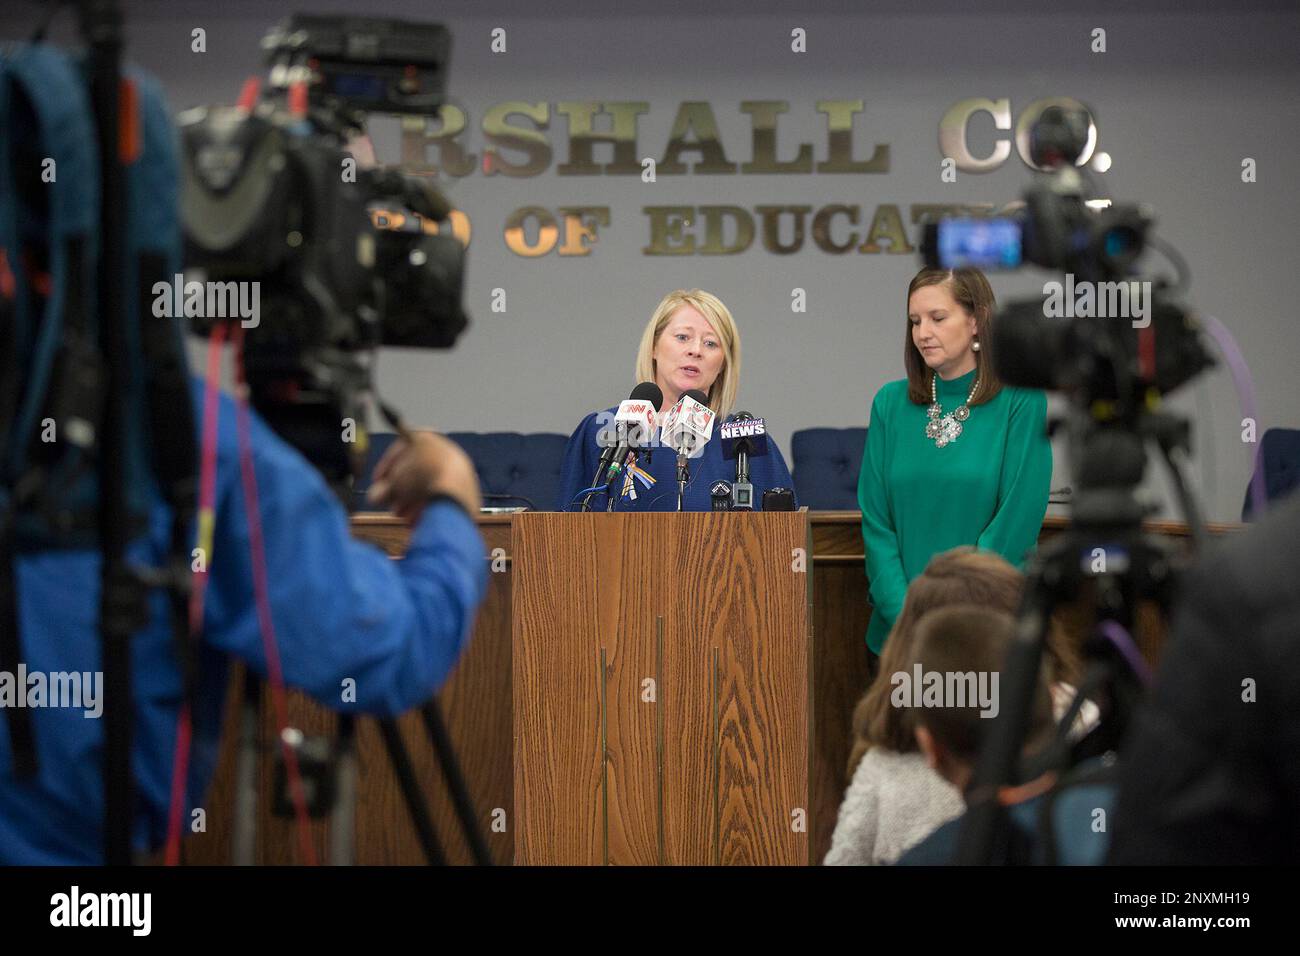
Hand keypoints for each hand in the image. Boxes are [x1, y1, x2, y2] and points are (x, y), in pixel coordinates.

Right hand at [367, 430, 481, 521]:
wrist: (453, 499)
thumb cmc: (419, 484)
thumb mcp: (391, 484)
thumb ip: (381, 489)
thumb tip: (376, 497)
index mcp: (431, 440)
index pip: (403, 448)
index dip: (387, 466)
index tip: (377, 482)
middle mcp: (449, 454)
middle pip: (419, 472)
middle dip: (401, 491)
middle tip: (391, 505)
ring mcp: (463, 474)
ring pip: (431, 490)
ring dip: (413, 504)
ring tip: (403, 517)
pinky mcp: (470, 497)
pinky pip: (443, 503)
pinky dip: (429, 512)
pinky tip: (418, 524)